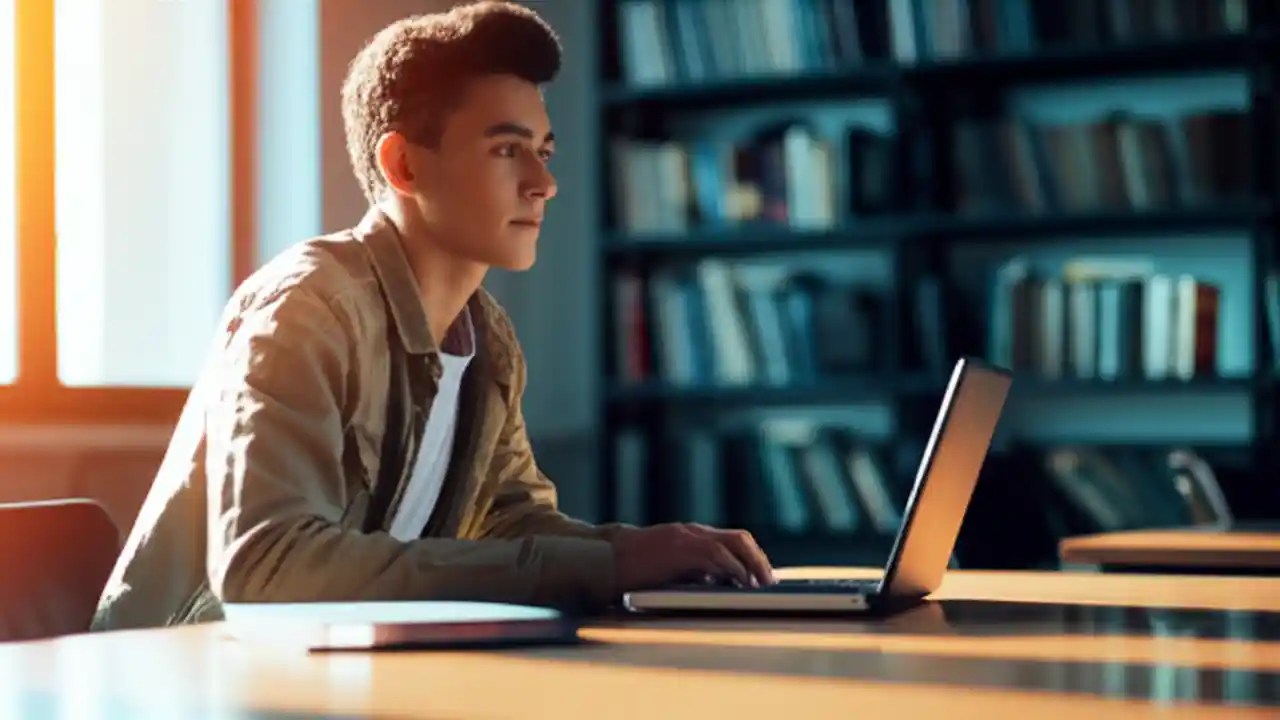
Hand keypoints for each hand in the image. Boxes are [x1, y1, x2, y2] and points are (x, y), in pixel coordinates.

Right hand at [610, 523, 774, 592]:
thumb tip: (715, 583)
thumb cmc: (632, 567)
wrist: (603, 558)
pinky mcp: (679, 548)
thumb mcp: (667, 566)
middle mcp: (692, 532)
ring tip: (762, 583)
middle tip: (770, 582)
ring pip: (734, 543)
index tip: (763, 576)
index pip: (732, 540)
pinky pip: (715, 554)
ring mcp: (686, 537)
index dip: (752, 558)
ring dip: (753, 563)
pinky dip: (733, 567)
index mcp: (690, 535)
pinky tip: (741, 581)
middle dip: (759, 560)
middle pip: (739, 538)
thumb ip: (691, 570)